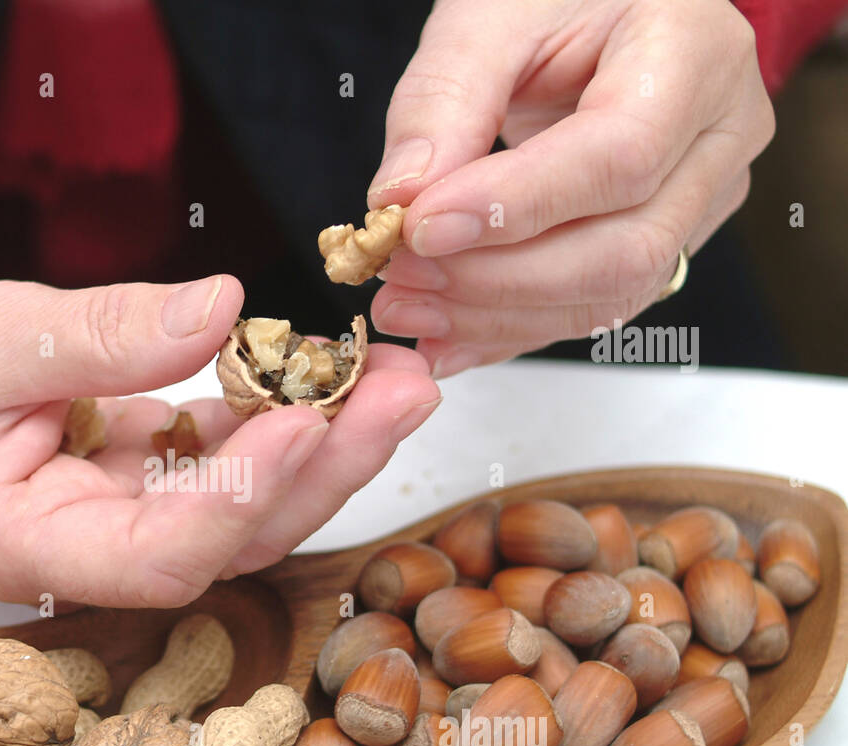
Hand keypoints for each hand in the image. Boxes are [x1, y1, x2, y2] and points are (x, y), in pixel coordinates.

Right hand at [0, 221, 441, 606]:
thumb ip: (104, 334)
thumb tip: (226, 308)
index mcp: (21, 547)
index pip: (159, 556)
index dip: (240, 500)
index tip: (301, 422)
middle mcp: (77, 553)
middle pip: (227, 538)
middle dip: (320, 469)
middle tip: (403, 391)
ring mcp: (106, 518)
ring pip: (238, 505)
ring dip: (318, 445)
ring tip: (393, 378)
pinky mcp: (128, 475)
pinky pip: (216, 457)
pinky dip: (270, 418)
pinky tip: (324, 376)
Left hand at [366, 0, 774, 376]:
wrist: (601, 6)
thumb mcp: (490, 13)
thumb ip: (443, 100)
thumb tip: (401, 201)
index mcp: (696, 53)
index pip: (620, 156)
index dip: (515, 207)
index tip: (422, 227)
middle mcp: (719, 135)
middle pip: (624, 248)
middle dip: (498, 281)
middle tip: (401, 280)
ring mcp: (702, 198)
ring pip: (612, 295)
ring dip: (496, 318)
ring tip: (407, 310)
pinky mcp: (665, 240)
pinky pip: (591, 307)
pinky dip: (509, 330)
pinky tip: (444, 336)